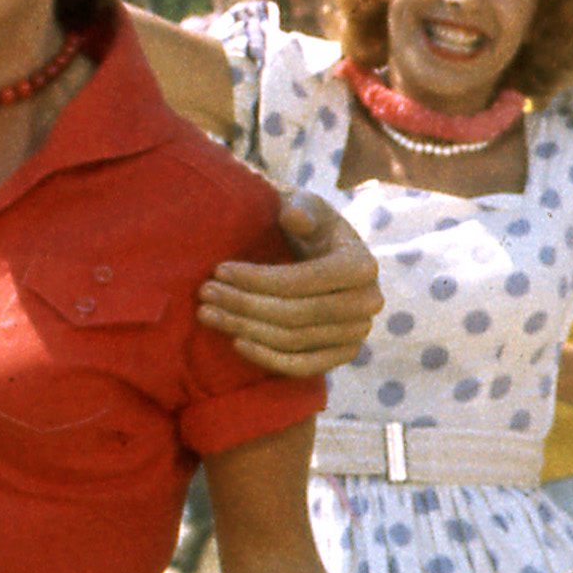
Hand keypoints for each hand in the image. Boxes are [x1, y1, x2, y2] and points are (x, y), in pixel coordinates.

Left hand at [201, 193, 380, 378]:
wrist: (319, 253)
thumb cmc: (305, 225)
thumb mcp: (303, 205)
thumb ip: (300, 206)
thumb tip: (293, 217)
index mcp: (362, 264)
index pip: (303, 281)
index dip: (258, 279)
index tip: (218, 270)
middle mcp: (368, 302)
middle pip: (296, 315)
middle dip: (244, 305)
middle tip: (204, 293)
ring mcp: (357, 333)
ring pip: (293, 340)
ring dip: (245, 328)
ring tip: (207, 313)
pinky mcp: (342, 355)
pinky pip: (304, 367)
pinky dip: (268, 358)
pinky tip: (235, 342)